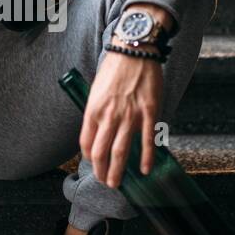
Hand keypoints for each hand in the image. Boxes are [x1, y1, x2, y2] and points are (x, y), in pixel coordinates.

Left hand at [80, 46, 163, 188]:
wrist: (133, 51)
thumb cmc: (114, 69)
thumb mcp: (96, 91)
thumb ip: (97, 112)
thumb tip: (100, 130)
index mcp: (93, 110)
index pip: (86, 143)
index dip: (89, 158)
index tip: (93, 163)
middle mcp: (109, 116)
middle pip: (101, 153)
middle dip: (101, 172)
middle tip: (105, 182)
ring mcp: (129, 116)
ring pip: (121, 152)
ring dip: (118, 171)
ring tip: (117, 183)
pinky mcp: (149, 113)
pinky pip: (147, 141)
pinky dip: (146, 158)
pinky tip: (145, 170)